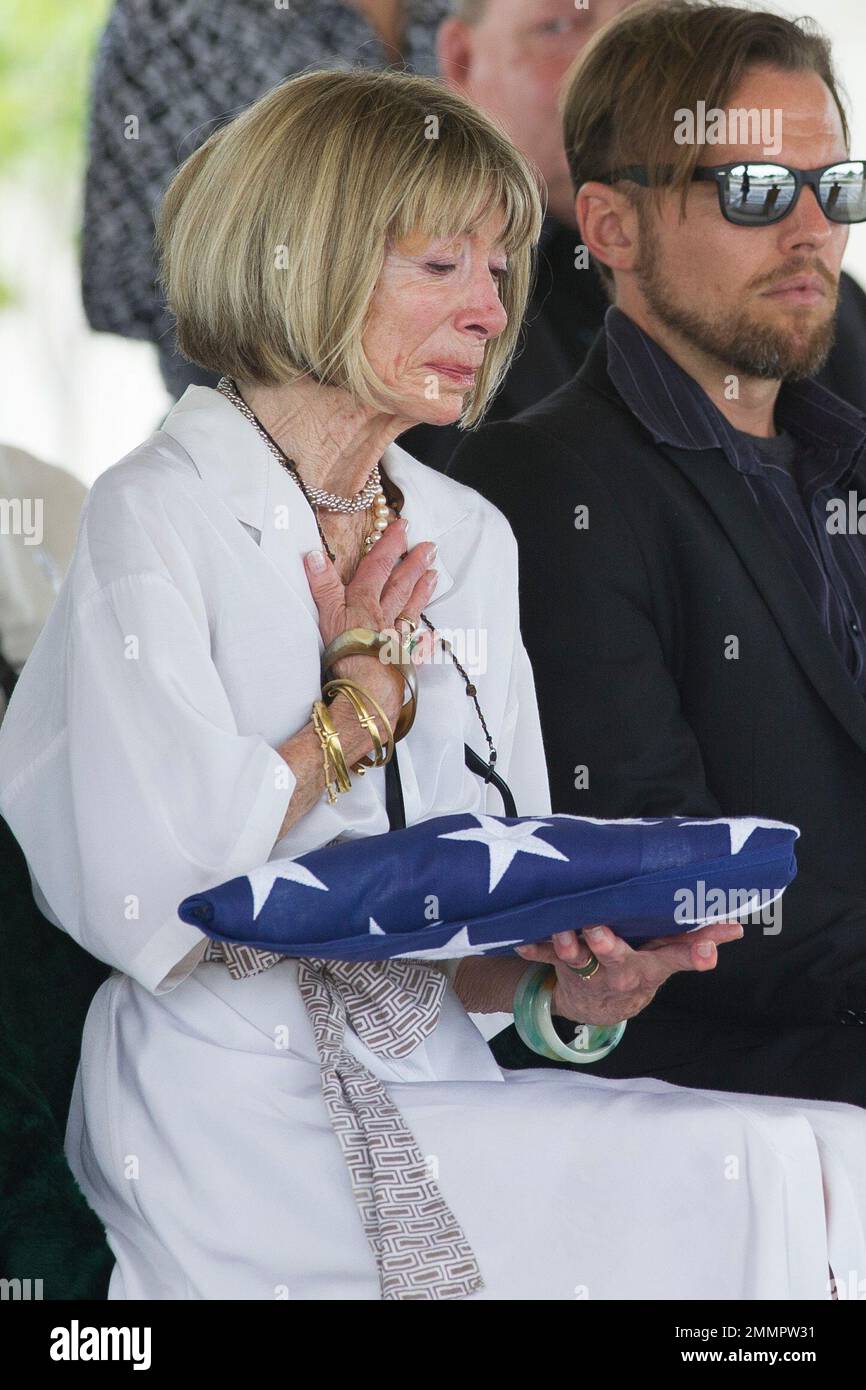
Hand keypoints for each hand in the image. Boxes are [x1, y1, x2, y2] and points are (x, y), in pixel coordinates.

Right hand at [304, 517, 436, 726]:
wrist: (367, 688)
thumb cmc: (345, 652)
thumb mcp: (327, 614)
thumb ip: (323, 584)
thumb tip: (315, 553)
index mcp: (364, 601)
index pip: (378, 566)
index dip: (390, 545)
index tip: (404, 526)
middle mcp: (384, 616)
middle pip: (400, 584)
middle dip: (414, 564)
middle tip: (430, 547)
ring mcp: (395, 638)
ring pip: (410, 610)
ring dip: (422, 591)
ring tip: (435, 575)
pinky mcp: (401, 662)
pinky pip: (415, 648)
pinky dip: (423, 640)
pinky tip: (431, 636)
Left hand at [514, 920, 744, 1027]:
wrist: (598, 1004)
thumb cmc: (634, 969)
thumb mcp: (666, 959)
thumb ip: (696, 943)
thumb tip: (735, 928)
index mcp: (648, 966)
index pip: (676, 958)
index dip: (693, 954)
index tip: (707, 951)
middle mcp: (618, 971)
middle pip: (617, 960)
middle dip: (610, 947)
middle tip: (602, 932)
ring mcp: (587, 969)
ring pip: (577, 958)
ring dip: (568, 946)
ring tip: (564, 933)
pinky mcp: (559, 964)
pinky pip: (543, 955)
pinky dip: (533, 948)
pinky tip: (521, 941)